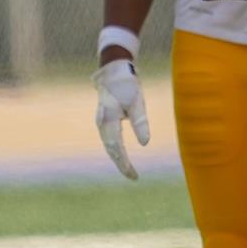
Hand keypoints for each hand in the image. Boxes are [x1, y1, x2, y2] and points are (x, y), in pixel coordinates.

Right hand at [93, 57, 149, 181]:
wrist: (113, 69)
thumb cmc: (127, 84)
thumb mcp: (137, 102)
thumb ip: (140, 122)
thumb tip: (145, 144)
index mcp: (109, 119)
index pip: (116, 148)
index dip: (124, 163)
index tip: (134, 175)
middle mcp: (102, 122)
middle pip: (111, 149)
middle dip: (121, 164)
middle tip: (133, 177)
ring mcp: (101, 121)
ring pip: (108, 145)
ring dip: (117, 158)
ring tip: (129, 170)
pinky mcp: (104, 119)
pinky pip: (108, 139)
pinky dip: (115, 150)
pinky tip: (121, 156)